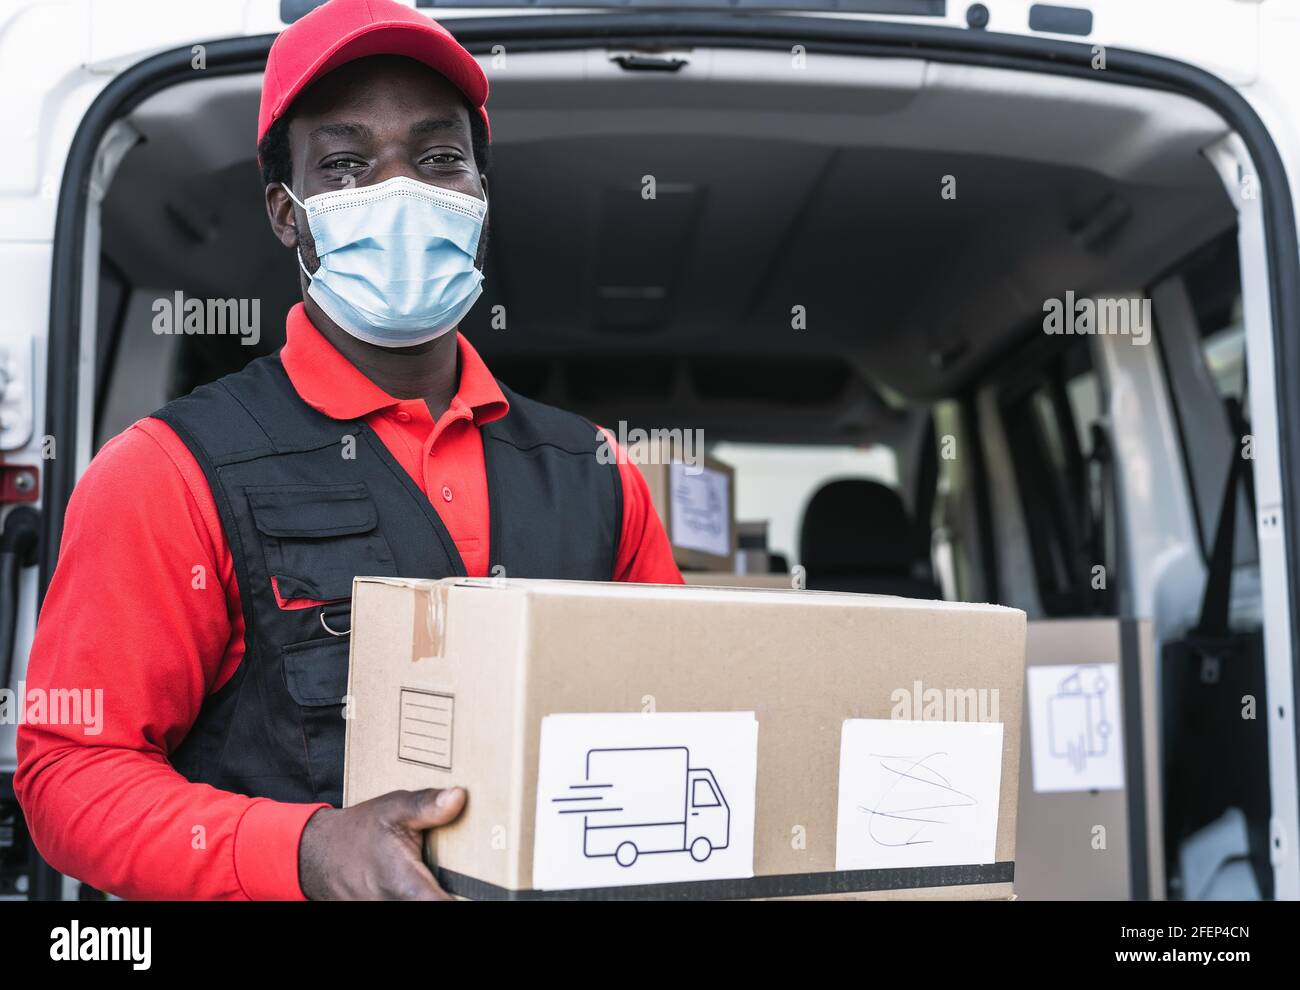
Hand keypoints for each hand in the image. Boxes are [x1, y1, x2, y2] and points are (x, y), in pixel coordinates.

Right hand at [298, 787, 465, 899]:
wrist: (317, 856)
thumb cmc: (358, 832)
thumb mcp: (392, 809)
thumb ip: (427, 805)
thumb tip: (458, 796)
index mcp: (405, 884)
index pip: (442, 906)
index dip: (470, 899)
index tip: (488, 890)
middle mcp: (396, 906)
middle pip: (437, 906)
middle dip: (461, 892)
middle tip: (476, 881)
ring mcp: (387, 911)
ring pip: (426, 905)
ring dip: (439, 893)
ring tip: (456, 879)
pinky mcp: (386, 911)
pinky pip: (415, 905)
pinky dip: (426, 895)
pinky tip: (434, 881)